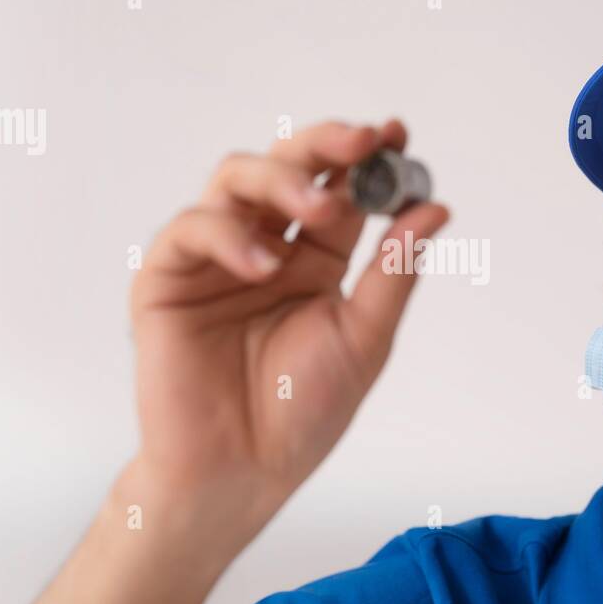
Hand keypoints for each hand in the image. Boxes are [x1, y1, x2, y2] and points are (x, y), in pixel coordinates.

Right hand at [129, 119, 448, 529]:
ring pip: (236, 180)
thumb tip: (435, 208)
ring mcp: (215, 259)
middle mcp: (266, 248)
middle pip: (288, 168)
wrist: (241, 470)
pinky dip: (227, 234)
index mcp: (315, 260)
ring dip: (282, 179)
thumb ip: (394, 270)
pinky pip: (190, 230)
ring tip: (321, 208)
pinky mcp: (167, 279)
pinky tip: (263, 264)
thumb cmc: (302, 412)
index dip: (366, 157)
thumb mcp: (365, 337)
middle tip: (363, 142)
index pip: (341, 190)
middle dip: (326, 146)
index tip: (396, 133)